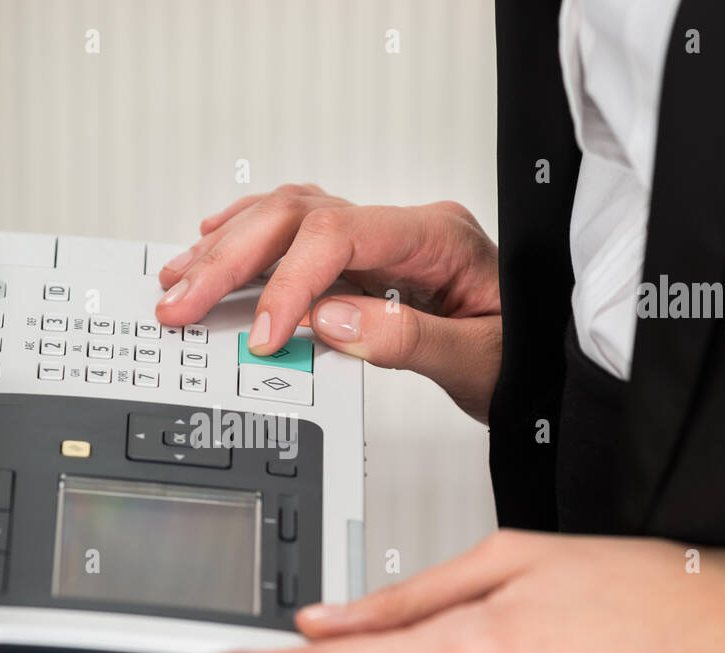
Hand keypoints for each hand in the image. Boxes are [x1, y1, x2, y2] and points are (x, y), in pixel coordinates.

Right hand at [155, 184, 502, 421]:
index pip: (340, 236)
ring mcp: (384, 240)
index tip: (264, 333)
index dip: (289, 281)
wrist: (544, 364)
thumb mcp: (478, 361)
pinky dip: (251, 240)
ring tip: (180, 278)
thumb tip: (328, 321)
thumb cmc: (523, 358)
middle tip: (183, 302)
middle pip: (298, 216)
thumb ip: (405, 340)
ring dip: (228, 247)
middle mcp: (405, 228)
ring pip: (289, 217)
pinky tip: (217, 242)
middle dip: (232, 260)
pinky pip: (299, 234)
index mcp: (437, 239)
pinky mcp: (368, 262)